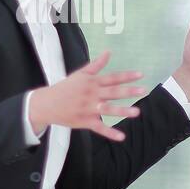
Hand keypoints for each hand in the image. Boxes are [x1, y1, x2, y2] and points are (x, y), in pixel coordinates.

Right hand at [29, 51, 143, 141]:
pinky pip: (99, 127)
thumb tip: (109, 52)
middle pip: (112, 92)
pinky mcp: (85, 121)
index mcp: (92, 82)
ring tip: (137, 112)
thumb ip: (96, 64)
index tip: (140, 75)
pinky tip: (122, 136)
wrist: (46, 104)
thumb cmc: (65, 88)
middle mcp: (92, 94)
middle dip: (128, 92)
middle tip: (143, 91)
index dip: (126, 76)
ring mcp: (89, 108)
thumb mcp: (80, 74)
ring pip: (107, 109)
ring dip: (122, 111)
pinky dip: (110, 133)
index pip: (112, 78)